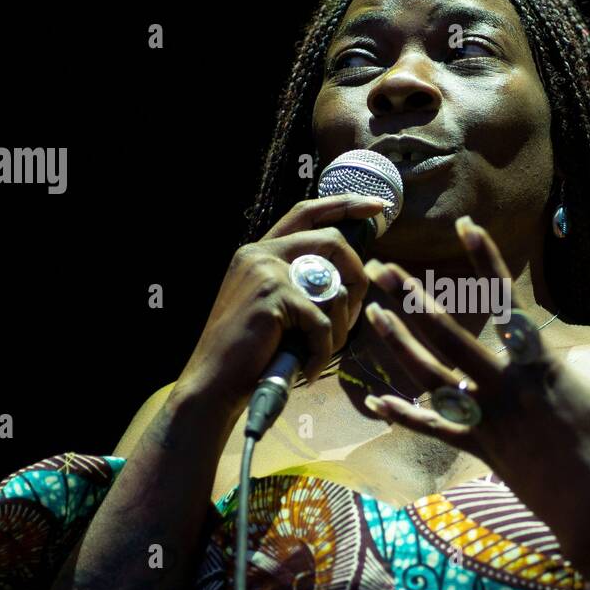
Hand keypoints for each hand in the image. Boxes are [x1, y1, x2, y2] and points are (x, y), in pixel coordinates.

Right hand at [173, 193, 386, 424]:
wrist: (212, 384)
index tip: (376, 206)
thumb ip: (299, 283)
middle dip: (356, 277)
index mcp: (259, 253)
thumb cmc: (249, 355)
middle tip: (353, 313)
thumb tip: (349, 276)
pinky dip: (323, 351)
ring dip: (341, 325)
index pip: (307, 212)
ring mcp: (266, 272)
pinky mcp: (274, 298)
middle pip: (332, 242)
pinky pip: (323, 322)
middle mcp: (260, 254)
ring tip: (324, 350)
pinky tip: (309, 369)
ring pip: (333, 286)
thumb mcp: (273, 307)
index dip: (344, 205)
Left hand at [359, 214, 589, 531]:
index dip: (485, 261)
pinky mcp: (478, 448)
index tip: (464, 228)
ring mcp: (485, 419)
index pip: (506, 303)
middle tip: (380, 269)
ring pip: (429, 376)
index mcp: (541, 366)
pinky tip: (375, 402)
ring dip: (397, 344)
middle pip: (447, 335)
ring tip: (372, 314)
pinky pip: (434, 428)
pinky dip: (404, 414)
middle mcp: (504, 388)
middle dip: (410, 299)